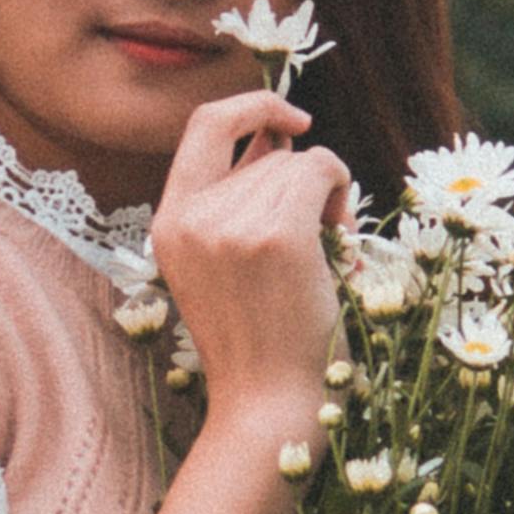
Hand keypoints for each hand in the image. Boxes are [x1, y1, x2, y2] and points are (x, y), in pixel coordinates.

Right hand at [145, 88, 348, 432]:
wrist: (267, 407)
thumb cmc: (259, 343)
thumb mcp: (224, 265)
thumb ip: (240, 198)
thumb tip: (279, 131)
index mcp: (169, 223)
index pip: (204, 126)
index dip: (252, 106)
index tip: (292, 119)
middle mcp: (192, 216)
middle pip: (266, 147)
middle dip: (304, 172)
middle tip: (327, 219)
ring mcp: (232, 223)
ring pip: (299, 161)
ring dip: (329, 196)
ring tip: (332, 251)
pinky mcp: (277, 235)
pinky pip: (323, 171)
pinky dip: (343, 196)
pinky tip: (344, 243)